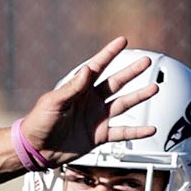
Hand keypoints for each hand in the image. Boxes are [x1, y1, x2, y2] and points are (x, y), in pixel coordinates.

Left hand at [16, 38, 157, 165]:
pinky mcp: (99, 136)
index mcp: (79, 89)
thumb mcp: (53, 102)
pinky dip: (136, 131)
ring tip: (154, 89)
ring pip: (123, 104)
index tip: (123, 41)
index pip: (98, 67)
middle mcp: (91, 101)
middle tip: (146, 61)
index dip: (110, 53)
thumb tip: (87, 69)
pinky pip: (122, 132)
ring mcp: (97, 118)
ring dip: (139, 97)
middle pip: (116, 83)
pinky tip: (150, 129)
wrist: (36, 150)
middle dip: (131, 72)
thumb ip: (72, 87)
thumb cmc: (39, 123)